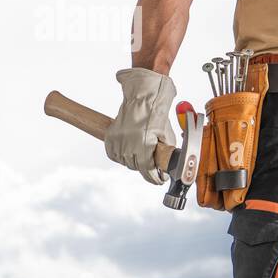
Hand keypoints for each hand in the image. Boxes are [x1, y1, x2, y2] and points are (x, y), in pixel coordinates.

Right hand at [104, 67, 176, 184]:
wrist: (142, 98)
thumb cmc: (156, 114)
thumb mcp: (166, 135)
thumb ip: (166, 152)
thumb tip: (166, 166)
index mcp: (144, 144)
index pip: (147, 170)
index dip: (154, 178)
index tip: (159, 180)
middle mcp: (129, 143)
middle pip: (136, 167)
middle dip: (145, 167)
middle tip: (151, 163)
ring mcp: (118, 140)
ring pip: (124, 161)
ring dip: (132, 161)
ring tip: (140, 153)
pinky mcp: (111, 135)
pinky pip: (113, 154)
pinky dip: (119, 155)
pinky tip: (127, 151)